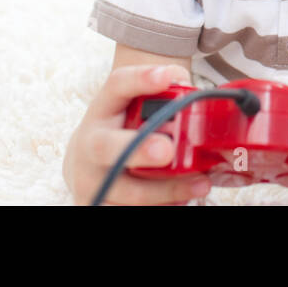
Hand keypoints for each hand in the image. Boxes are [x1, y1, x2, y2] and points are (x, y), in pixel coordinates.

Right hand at [63, 63, 212, 204]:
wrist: (87, 165)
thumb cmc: (121, 130)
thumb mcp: (132, 106)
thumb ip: (163, 92)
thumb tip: (189, 87)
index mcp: (102, 111)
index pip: (117, 86)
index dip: (140, 79)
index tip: (165, 76)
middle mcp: (90, 146)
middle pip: (108, 147)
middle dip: (140, 149)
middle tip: (167, 149)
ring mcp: (91, 181)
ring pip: (126, 191)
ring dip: (165, 190)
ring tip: (200, 184)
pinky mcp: (97, 206)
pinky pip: (130, 210)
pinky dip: (160, 207)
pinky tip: (180, 200)